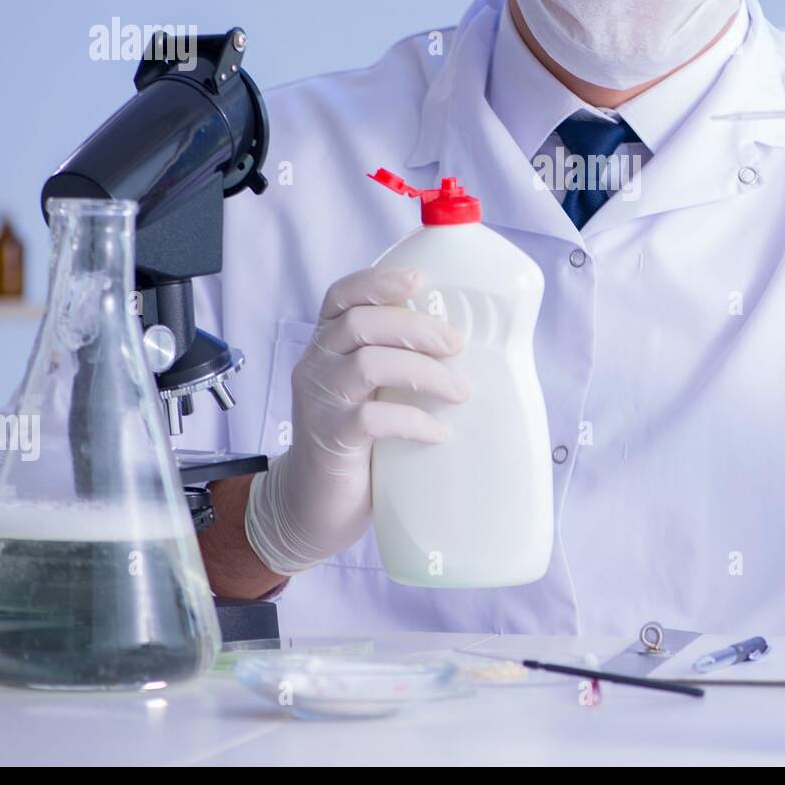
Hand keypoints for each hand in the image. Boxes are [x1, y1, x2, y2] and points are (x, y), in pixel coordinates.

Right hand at [245, 265, 468, 574]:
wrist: (313, 505)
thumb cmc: (357, 439)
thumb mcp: (372, 390)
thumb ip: (399, 362)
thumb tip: (470, 346)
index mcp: (327, 344)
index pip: (341, 296)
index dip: (378, 281)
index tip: (420, 279)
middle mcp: (317, 364)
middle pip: (360, 322)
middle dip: (417, 327)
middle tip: (457, 344)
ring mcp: (320, 401)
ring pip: (368, 363)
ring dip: (424, 372)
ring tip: (459, 391)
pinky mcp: (330, 439)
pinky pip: (372, 417)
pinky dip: (414, 420)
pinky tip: (439, 434)